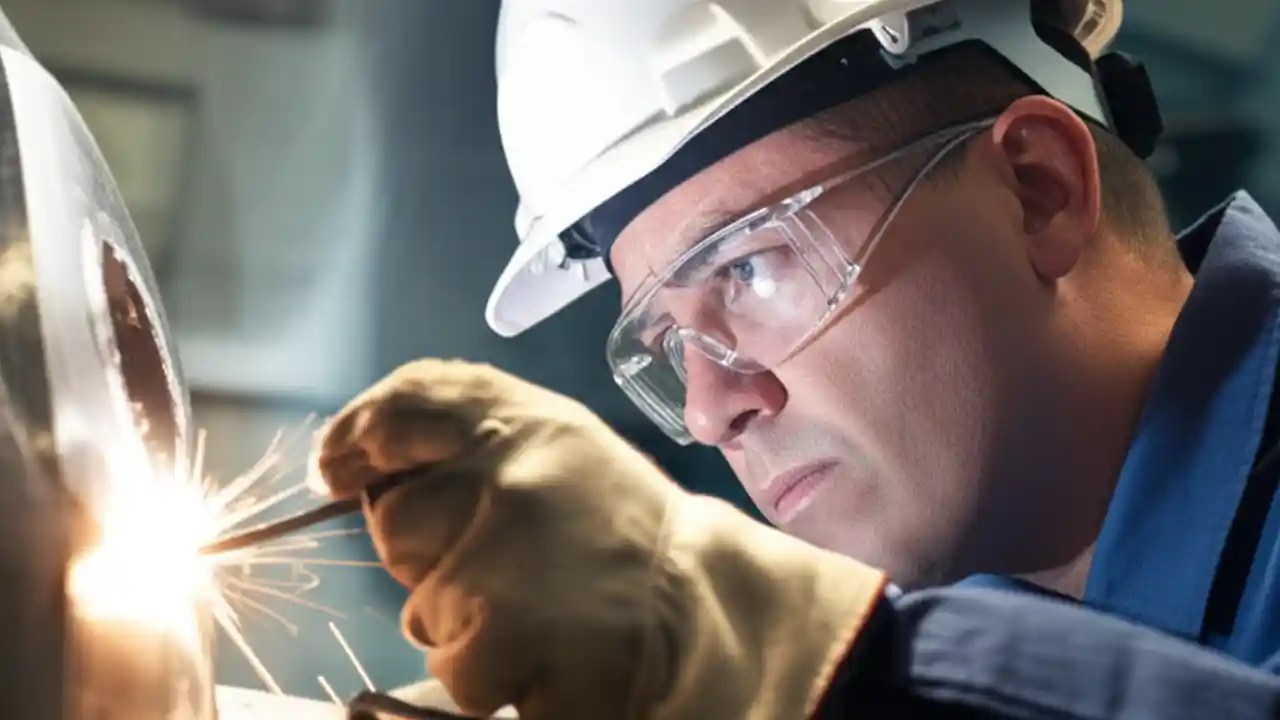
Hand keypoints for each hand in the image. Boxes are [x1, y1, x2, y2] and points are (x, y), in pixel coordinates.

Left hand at [313, 359, 886, 719]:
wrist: (706, 603)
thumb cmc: (621, 526)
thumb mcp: (555, 442)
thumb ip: (468, 430)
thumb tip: (354, 459)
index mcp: (520, 424)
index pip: (404, 407)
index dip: (359, 437)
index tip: (340, 469)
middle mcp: (508, 479)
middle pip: (397, 524)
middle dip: (431, 554)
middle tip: (510, 564)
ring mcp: (508, 561)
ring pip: (423, 609)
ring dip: (465, 624)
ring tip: (541, 612)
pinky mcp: (513, 639)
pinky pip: (456, 669)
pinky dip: (493, 676)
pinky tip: (548, 653)